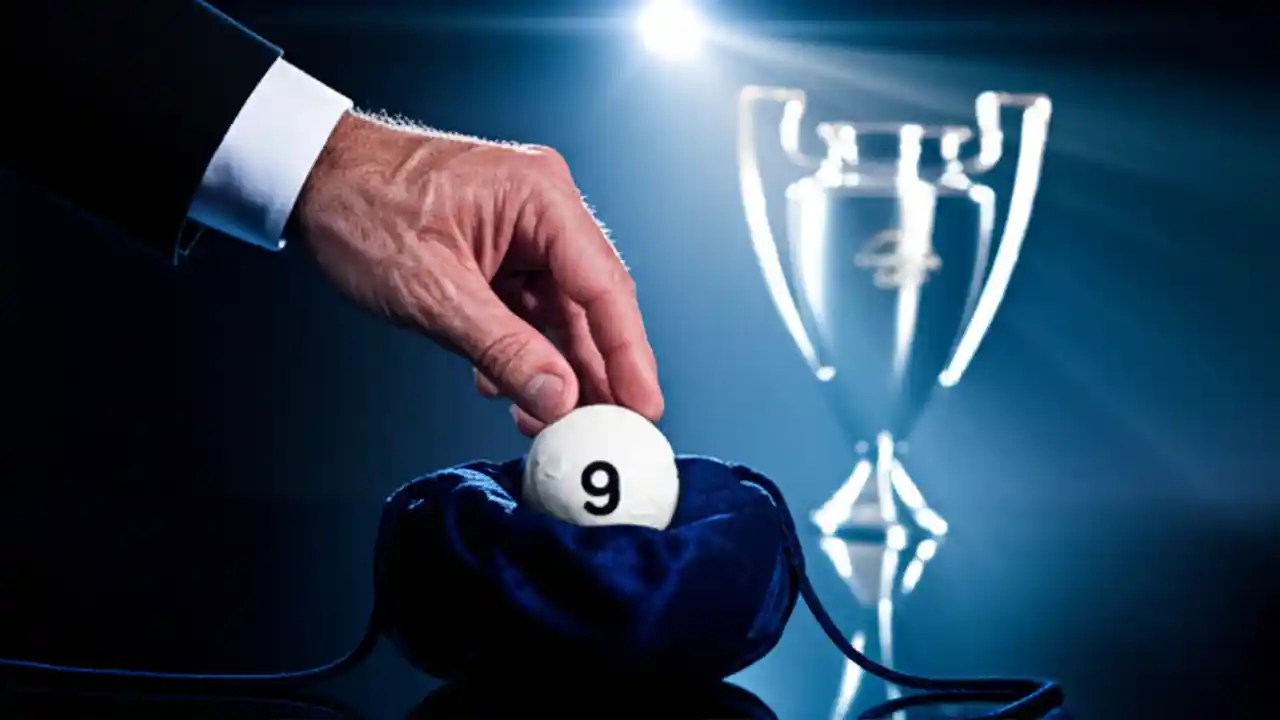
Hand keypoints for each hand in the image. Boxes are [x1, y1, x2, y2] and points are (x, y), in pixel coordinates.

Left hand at [290, 111, 662, 434]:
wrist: (309, 178)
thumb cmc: (361, 210)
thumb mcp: (434, 293)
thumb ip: (504, 350)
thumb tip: (560, 399)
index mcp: (540, 197)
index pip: (604, 287)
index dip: (630, 355)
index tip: (644, 408)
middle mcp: (543, 205)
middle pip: (592, 302)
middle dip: (596, 371)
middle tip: (607, 430)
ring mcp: (522, 226)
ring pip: (560, 311)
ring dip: (555, 368)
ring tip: (550, 422)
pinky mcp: (500, 247)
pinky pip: (528, 306)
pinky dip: (523, 348)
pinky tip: (507, 388)